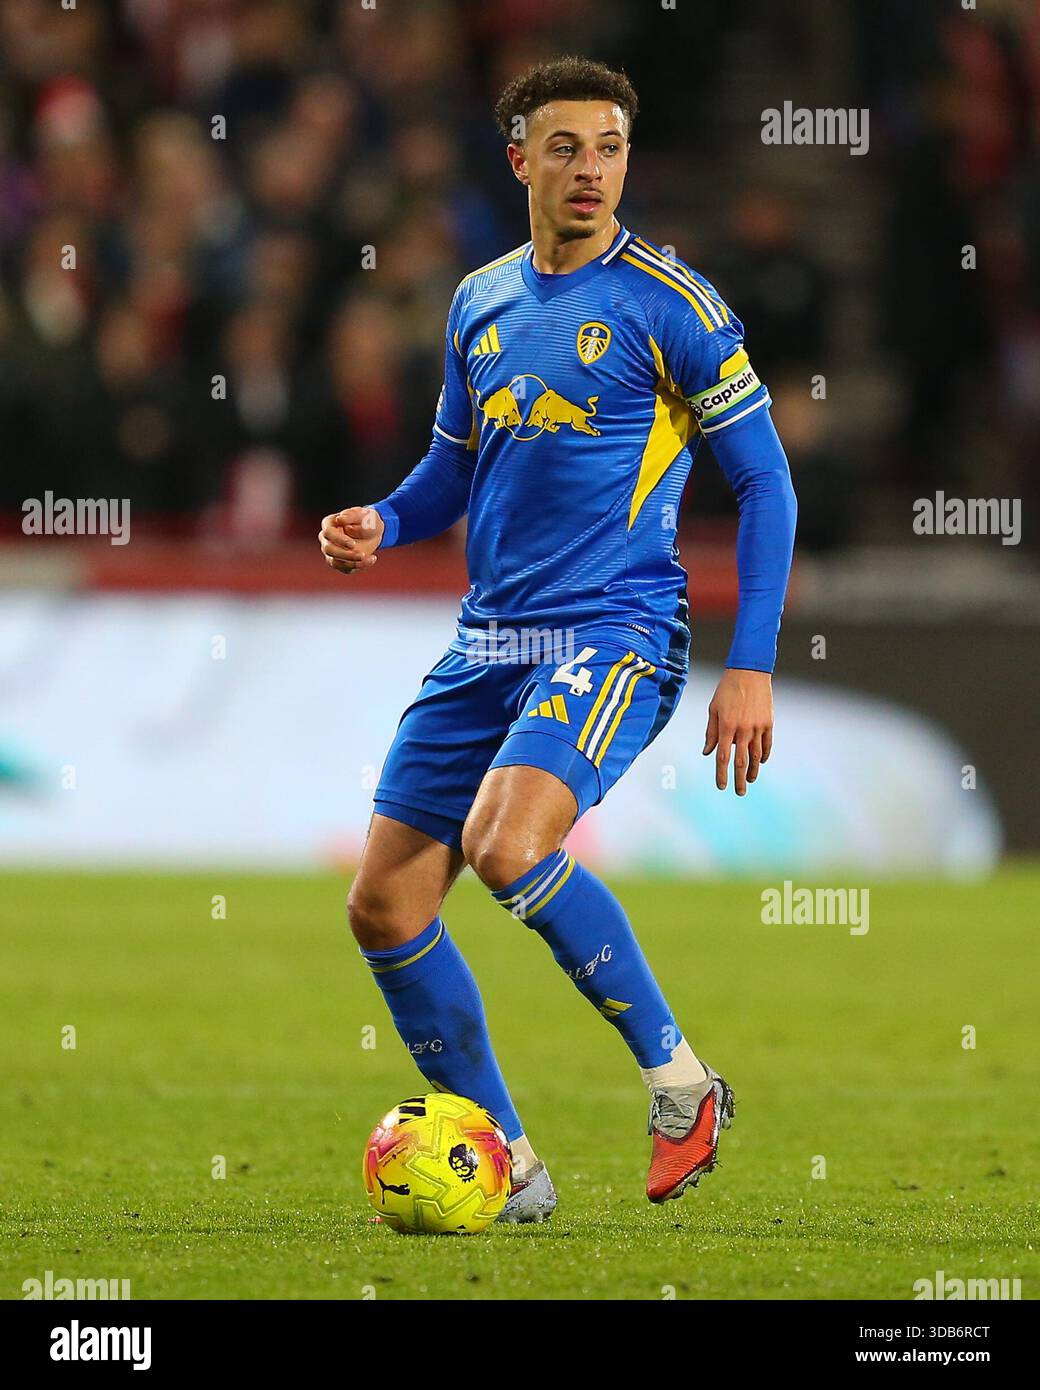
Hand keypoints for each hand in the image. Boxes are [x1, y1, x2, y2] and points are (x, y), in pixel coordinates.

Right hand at [319, 506, 383, 574]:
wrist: (372, 532)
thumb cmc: (366, 520)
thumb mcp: (363, 515)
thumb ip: (352, 515)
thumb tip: (340, 518)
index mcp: (329, 523)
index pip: (328, 533)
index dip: (339, 540)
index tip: (353, 544)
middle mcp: (327, 539)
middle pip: (328, 549)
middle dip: (345, 554)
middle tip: (362, 554)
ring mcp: (332, 552)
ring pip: (334, 562)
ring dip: (352, 563)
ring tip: (369, 558)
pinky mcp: (339, 562)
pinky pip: (346, 568)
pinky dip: (359, 566)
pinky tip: (371, 559)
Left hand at [703, 668, 773, 794]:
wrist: (749, 672)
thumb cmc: (727, 690)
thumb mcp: (713, 709)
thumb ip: (711, 732)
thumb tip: (707, 752)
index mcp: (726, 726)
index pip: (722, 757)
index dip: (721, 774)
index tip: (721, 786)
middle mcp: (742, 729)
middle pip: (741, 761)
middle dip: (739, 779)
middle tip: (739, 793)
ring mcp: (757, 727)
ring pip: (756, 755)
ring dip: (753, 770)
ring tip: (750, 781)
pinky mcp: (768, 723)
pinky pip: (767, 744)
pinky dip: (764, 755)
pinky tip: (761, 763)